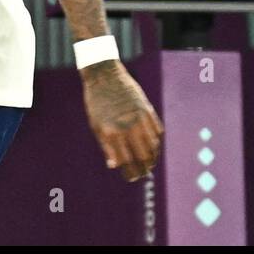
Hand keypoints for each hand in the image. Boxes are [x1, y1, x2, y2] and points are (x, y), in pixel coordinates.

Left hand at [81, 61, 163, 180]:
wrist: (104, 76)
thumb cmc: (96, 102)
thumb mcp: (96, 124)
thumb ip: (106, 146)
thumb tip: (114, 165)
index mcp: (111, 134)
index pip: (126, 162)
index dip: (130, 173)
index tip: (131, 177)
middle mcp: (127, 128)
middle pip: (143, 158)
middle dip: (143, 169)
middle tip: (142, 173)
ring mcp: (140, 119)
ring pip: (153, 147)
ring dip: (152, 158)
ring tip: (148, 163)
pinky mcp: (149, 111)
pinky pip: (157, 133)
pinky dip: (156, 143)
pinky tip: (152, 147)